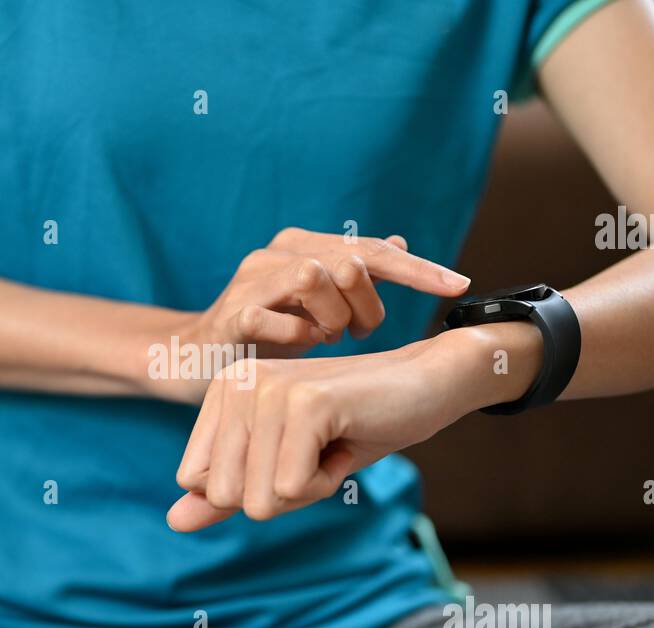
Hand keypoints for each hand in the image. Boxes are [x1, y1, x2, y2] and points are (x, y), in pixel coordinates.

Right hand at [153, 229, 470, 402]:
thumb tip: (400, 244)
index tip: (459, 286)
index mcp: (303, 247)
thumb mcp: (318, 305)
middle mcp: (277, 255)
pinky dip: (300, 336)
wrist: (195, 358)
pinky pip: (278, 318)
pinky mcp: (230, 316)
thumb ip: (357, 276)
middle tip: (359, 333)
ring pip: (314, 276)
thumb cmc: (265, 333)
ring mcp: (250, 282)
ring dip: (334, 315)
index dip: (419, 268)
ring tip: (326, 337)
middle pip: (349, 259)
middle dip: (369, 303)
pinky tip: (301, 348)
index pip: (372, 249)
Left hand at [167, 323, 542, 530]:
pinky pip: (295, 488)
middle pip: (227, 495)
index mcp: (222, 392)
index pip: (198, 482)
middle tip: (315, 450)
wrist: (427, 382)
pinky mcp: (304, 403)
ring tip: (331, 443)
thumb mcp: (283, 465)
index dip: (253, 487)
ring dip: (308, 488)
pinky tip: (347, 440)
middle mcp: (235, 384)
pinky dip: (329, 481)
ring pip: (260, 499)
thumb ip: (227, 494)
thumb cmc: (355, 424)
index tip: (292, 453)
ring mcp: (268, 390)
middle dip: (279, 492)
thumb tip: (174, 522)